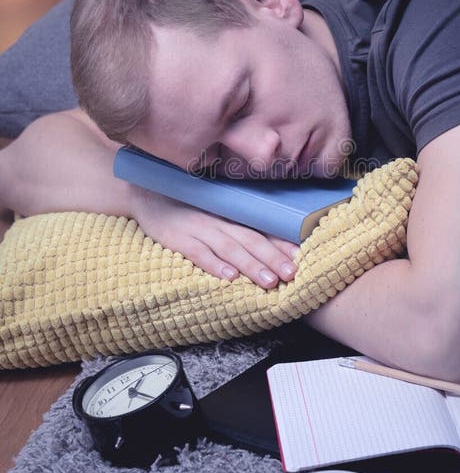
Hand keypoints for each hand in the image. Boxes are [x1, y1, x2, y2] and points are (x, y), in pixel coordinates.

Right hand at [129, 186, 297, 288]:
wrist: (145, 191)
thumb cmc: (185, 203)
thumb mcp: (213, 208)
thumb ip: (236, 222)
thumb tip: (269, 239)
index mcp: (230, 214)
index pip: (261, 230)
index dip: (281, 245)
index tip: (300, 259)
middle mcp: (218, 220)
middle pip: (250, 240)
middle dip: (273, 259)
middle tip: (291, 275)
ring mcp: (198, 228)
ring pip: (229, 248)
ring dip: (250, 265)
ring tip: (268, 282)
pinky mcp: (177, 237)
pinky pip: (198, 252)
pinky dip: (213, 264)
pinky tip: (228, 277)